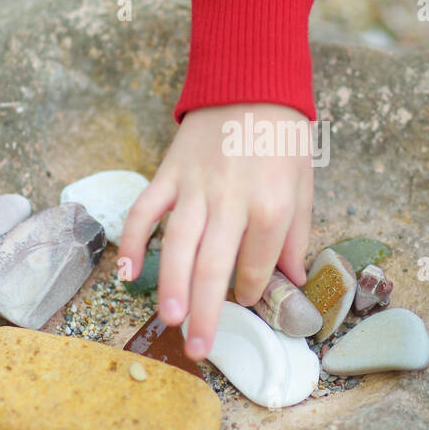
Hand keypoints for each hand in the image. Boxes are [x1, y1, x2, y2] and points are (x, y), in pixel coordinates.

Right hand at [118, 103, 313, 360]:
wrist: (251, 81)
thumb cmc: (282, 137)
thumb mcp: (304, 184)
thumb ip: (296, 234)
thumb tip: (291, 279)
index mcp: (270, 205)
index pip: (257, 264)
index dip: (252, 289)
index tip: (246, 300)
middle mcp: (231, 200)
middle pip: (214, 267)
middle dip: (206, 312)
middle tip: (199, 348)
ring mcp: (194, 187)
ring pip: (177, 246)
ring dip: (170, 286)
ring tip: (168, 321)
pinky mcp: (168, 173)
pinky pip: (145, 211)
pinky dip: (130, 240)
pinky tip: (124, 273)